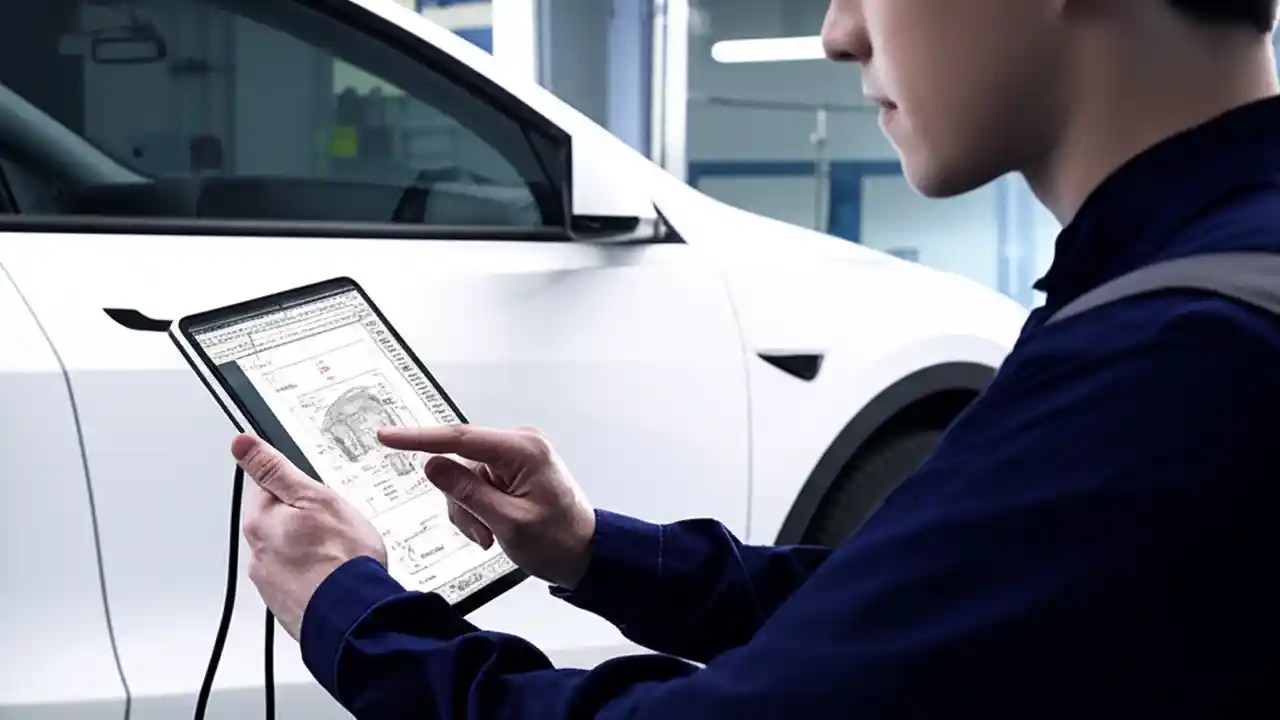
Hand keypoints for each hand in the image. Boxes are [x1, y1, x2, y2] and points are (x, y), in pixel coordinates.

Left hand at [232, 434, 387, 639]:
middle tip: (333, 523)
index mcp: (261, 520)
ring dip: (308, 548)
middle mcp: (257, 551)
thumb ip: (275, 470)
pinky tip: (336, 575)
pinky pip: (298, 577)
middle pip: (278, 519)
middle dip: (303, 518)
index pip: (267, 486)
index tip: (312, 493)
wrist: (353, 617)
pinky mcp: (285, 603)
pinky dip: (314, 573)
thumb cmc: (341, 558)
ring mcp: (271, 581)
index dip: (295, 485)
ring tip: (339, 552)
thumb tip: (241, 443)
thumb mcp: (314, 497)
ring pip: (289, 550)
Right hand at [378, 425, 595, 589]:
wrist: (585, 555)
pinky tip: (491, 529)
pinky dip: (475, 510)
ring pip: (463, 479)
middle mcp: (519, 444)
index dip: (419, 438)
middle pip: (459, 463)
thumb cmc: (559, 542)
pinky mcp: (510, 469)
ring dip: (468, 511)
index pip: (461, 439)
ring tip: (489, 536)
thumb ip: (468, 493)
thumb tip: (432, 465)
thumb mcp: (508, 523)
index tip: (387, 436)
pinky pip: (474, 485)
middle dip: (460, 502)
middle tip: (479, 534)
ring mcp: (514, 456)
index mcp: (523, 450)